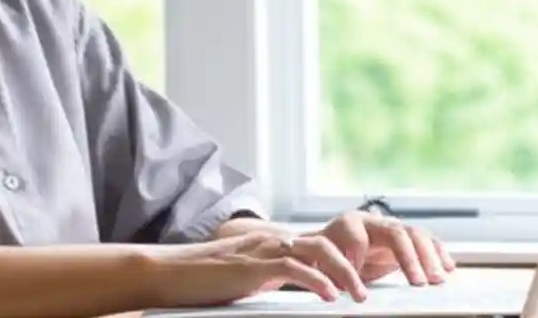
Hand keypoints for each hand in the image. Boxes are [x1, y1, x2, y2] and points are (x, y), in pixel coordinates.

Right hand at [148, 230, 362, 306]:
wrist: (169, 273)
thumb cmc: (202, 281)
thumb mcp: (245, 278)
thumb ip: (269, 279)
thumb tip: (296, 290)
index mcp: (271, 245)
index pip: (316, 245)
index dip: (342, 259)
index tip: (361, 278)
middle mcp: (271, 242)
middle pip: (324, 243)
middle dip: (351, 264)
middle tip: (367, 289)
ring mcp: (263, 251)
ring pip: (316, 251)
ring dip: (343, 272)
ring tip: (358, 294)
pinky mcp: (253, 267)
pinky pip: (293, 268)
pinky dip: (316, 280)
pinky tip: (330, 296)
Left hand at [311, 210, 456, 285]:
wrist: (331, 247)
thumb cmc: (327, 258)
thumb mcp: (324, 264)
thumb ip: (334, 272)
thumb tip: (344, 287)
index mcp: (347, 225)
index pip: (356, 236)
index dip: (358, 255)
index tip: (360, 277)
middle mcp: (372, 222)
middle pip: (395, 232)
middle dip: (409, 257)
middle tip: (418, 282)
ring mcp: (391, 228)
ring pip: (415, 235)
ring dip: (429, 257)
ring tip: (438, 278)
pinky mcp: (405, 238)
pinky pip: (426, 241)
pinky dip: (438, 253)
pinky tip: (449, 267)